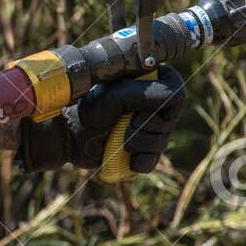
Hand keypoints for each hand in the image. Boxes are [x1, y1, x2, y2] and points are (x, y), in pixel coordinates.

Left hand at [18, 66, 184, 173]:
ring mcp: (148, 130)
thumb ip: (145, 92)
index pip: (176, 91)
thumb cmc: (87, 107)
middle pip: (170, 120)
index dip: (162, 102)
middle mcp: (152, 107)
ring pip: (161, 141)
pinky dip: (141, 161)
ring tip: (118, 138)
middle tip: (124, 123)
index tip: (138, 106)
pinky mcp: (141, 151)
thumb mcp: (115, 96)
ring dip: (138, 142)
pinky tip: (127, 158)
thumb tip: (171, 97)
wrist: (69, 134)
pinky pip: (153, 160)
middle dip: (146, 126)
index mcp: (149, 84)